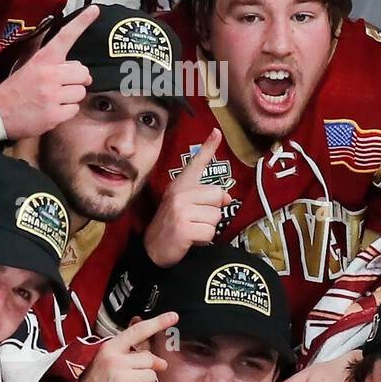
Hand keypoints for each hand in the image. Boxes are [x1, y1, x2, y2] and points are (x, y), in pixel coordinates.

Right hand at [0, 5, 97, 139]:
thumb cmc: (16, 90)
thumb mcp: (31, 68)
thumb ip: (55, 65)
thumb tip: (83, 71)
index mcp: (42, 60)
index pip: (65, 37)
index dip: (81, 23)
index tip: (95, 10)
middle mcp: (49, 75)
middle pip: (83, 73)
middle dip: (77, 80)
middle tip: (61, 85)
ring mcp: (52, 95)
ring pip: (81, 92)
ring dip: (71, 97)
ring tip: (54, 99)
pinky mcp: (54, 114)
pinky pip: (74, 109)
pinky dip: (66, 112)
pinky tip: (51, 110)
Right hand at [68, 311, 177, 381]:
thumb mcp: (105, 362)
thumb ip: (128, 355)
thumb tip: (158, 359)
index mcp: (110, 348)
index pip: (137, 332)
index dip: (157, 323)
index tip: (173, 316)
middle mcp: (115, 360)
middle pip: (149, 359)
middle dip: (147, 370)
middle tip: (134, 379)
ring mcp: (121, 377)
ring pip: (152, 376)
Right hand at [143, 129, 232, 267]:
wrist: (153, 249)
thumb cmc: (172, 226)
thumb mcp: (185, 206)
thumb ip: (205, 198)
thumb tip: (227, 198)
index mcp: (180, 186)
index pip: (196, 164)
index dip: (208, 147)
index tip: (217, 132)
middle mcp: (179, 194)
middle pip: (218, 196)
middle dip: (212, 212)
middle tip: (195, 219)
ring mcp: (180, 210)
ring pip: (216, 216)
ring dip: (208, 227)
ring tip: (192, 229)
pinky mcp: (183, 227)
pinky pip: (210, 232)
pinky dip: (204, 240)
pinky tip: (190, 239)